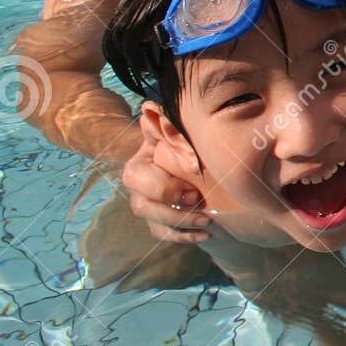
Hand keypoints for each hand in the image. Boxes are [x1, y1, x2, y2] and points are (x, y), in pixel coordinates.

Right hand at [121, 129, 210, 243]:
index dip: (162, 183)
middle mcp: (139, 187)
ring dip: (181, 223)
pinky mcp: (160, 222)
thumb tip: (149, 108)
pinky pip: (166, 235)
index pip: (138, 176)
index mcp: (140, 163)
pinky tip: (206, 233)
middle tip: (198, 200)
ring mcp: (149, 207)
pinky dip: (185, 236)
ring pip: (154, 222)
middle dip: (170, 206)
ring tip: (208, 220)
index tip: (194, 175)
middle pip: (142, 204)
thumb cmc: (185, 142)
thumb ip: (166, 122)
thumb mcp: (176, 130)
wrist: (198, 160)